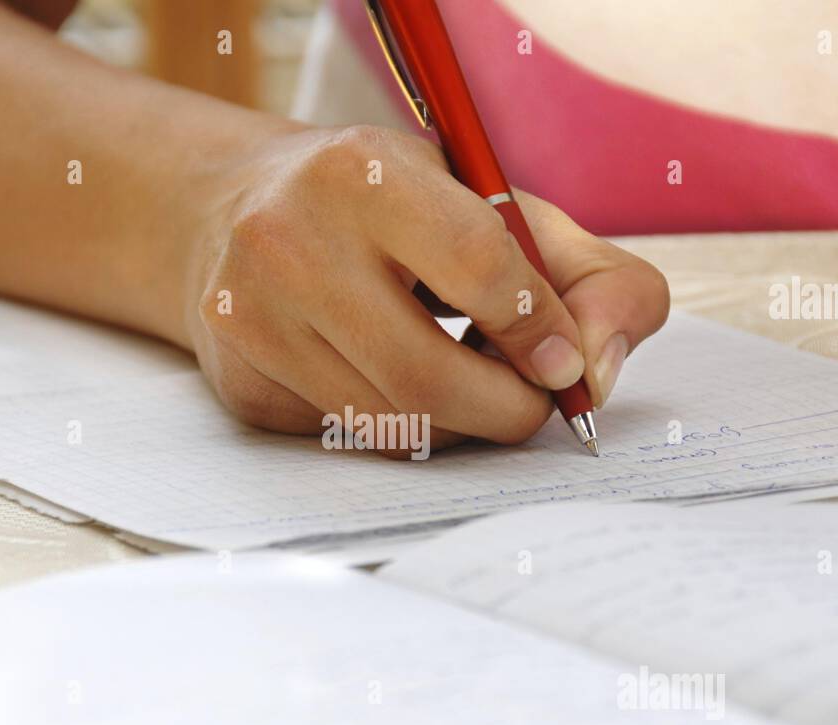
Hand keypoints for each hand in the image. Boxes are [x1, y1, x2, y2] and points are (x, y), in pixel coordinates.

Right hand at [184, 124, 668, 455]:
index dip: (538, 326)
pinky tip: (398, 381)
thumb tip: (600, 373)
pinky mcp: (241, 385)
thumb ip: (586, 273)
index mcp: (360, 171)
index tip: (563, 362)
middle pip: (427, 377)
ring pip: (391, 424)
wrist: (237, 210)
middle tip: (533, 404)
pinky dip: (402, 427)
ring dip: (458, 426)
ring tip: (469, 384)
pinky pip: (352, 440)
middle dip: (507, 411)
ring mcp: (251, 321)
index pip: (476, 262)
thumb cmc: (391, 207)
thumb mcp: (491, 201)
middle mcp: (286, 242)